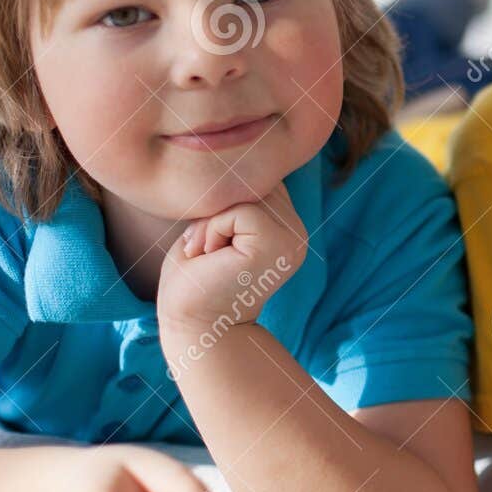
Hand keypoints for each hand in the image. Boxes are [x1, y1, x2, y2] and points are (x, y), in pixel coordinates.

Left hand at [157, 183, 306, 334]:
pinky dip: (214, 230)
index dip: (222, 205)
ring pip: (244, 194)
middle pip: (250, 183)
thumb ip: (238, 200)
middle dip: (216, 213)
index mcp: (286, 227)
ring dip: (212, 223)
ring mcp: (292, 239)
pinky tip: (212, 258)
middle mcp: (297, 232)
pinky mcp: (278, 245)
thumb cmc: (195, 280)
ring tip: (211, 256)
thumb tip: (244, 163)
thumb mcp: (219, 227)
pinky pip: (240, 210)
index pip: (254, 181)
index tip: (213, 245)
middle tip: (209, 253)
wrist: (195, 327)